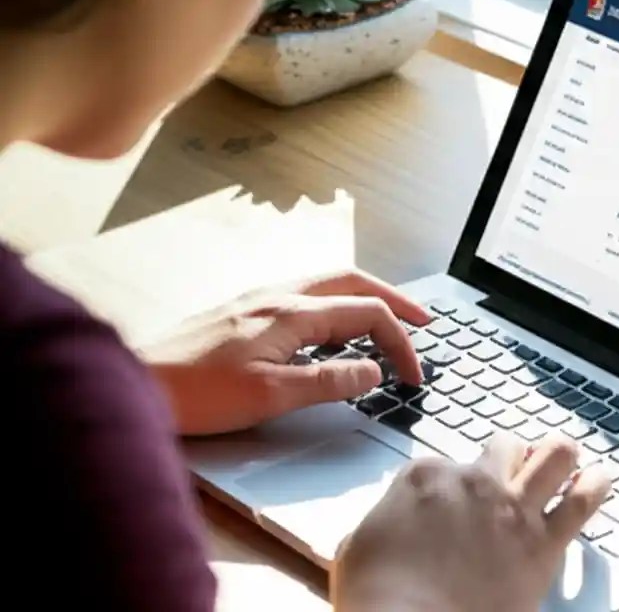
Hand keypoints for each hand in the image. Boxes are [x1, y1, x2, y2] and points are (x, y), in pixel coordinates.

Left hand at [142, 269, 430, 435]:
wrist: (134, 385)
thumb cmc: (197, 393)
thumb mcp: (272, 395)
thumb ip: (329, 381)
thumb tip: (374, 371)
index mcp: (292, 313)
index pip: (367, 313)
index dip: (400, 343)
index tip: (411, 377)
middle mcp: (277, 297)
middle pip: (352, 281)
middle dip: (393, 299)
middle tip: (424, 320)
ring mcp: (257, 302)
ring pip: (327, 284)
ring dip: (364, 297)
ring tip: (386, 319)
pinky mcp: (241, 314)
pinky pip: (304, 297)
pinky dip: (335, 305)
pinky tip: (330, 330)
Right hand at [332, 433, 610, 611]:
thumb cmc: (379, 597)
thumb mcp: (359, 547)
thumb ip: (386, 523)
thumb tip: (390, 527)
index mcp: (426, 476)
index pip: (450, 461)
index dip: (456, 481)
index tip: (456, 500)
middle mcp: (474, 481)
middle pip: (505, 447)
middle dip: (511, 458)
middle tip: (514, 473)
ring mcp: (512, 507)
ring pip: (554, 454)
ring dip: (560, 456)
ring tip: (566, 462)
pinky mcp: (543, 542)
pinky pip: (584, 500)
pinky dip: (595, 486)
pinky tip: (598, 481)